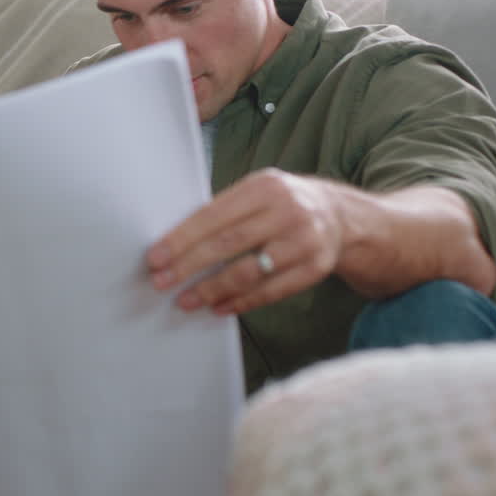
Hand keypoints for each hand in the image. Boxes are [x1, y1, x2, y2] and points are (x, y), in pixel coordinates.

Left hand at [144, 169, 345, 314]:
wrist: (339, 215)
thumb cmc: (281, 204)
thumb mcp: (257, 192)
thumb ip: (224, 211)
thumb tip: (174, 242)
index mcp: (264, 187)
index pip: (213, 215)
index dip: (181, 238)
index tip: (156, 257)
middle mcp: (287, 212)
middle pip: (229, 243)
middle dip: (189, 266)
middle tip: (163, 282)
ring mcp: (304, 241)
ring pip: (250, 272)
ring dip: (212, 289)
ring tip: (187, 300)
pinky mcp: (315, 268)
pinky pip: (272, 291)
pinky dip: (241, 302)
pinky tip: (218, 307)